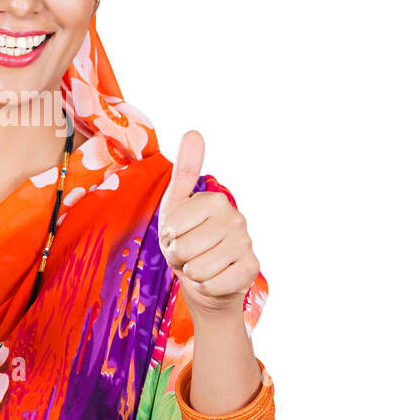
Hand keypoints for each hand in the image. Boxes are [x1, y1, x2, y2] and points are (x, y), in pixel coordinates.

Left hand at [157, 130, 259, 320]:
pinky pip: (213, 285)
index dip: (167, 238)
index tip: (178, 235)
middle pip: (185, 248)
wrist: (205, 279)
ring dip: (192, 273)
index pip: (172, 226)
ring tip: (199, 265)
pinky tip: (214, 278)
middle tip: (188, 254)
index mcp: (215, 200)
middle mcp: (236, 218)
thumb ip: (184, 172)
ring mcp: (247, 244)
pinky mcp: (251, 270)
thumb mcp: (175, 206)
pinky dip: (206, 287)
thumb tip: (194, 132)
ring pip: (199, 269)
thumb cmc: (186, 239)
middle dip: (179, 257)